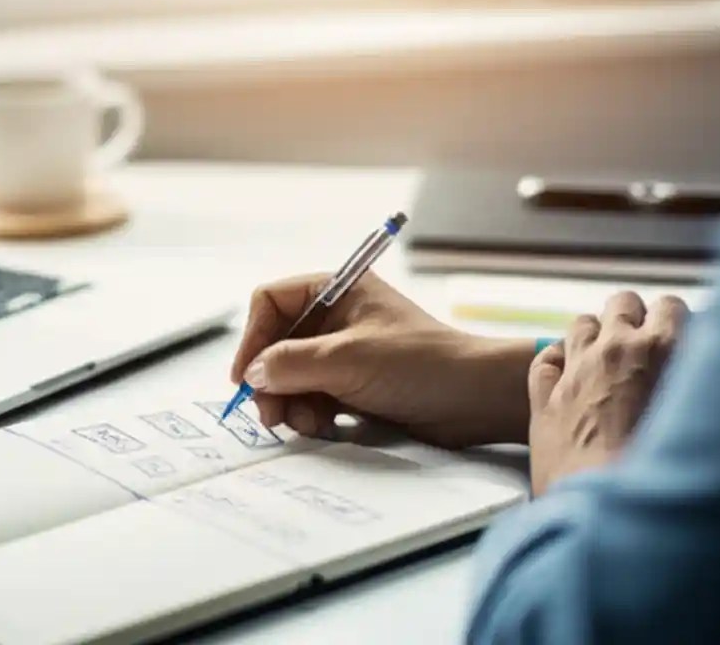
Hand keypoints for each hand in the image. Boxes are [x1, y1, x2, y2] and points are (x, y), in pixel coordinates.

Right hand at [230, 271, 536, 448]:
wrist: (473, 400)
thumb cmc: (418, 364)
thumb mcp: (347, 359)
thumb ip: (292, 364)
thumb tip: (253, 374)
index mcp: (336, 290)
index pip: (271, 302)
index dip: (253, 338)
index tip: (246, 378)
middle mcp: (336, 318)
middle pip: (276, 343)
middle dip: (271, 380)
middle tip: (271, 415)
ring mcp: (344, 353)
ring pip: (292, 376)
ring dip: (290, 403)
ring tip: (306, 424)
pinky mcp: (354, 386)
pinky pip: (313, 398)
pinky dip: (310, 414)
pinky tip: (325, 428)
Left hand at [527, 291, 688, 494]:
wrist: (606, 510)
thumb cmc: (664, 474)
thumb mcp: (704, 422)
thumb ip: (705, 384)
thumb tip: (712, 372)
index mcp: (659, 349)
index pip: (671, 306)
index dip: (678, 322)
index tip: (683, 342)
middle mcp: (614, 350)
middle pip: (623, 303)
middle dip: (635, 319)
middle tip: (646, 349)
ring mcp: (573, 370)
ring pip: (581, 324)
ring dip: (596, 336)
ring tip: (609, 363)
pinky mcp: (543, 397)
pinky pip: (547, 358)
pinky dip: (558, 363)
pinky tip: (570, 380)